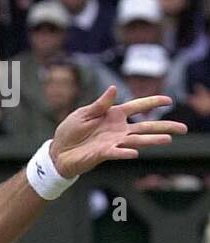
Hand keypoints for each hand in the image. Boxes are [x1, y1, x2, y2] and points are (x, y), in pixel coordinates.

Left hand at [51, 85, 186, 179]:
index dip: (153, 103)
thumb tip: (114, 88)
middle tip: (183, 129)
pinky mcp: (103, 154)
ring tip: (168, 140)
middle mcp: (118, 129)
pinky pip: (117, 153)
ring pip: (137, 140)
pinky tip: (135, 152)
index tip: (169, 100)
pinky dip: (125, 152)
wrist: (58, 152)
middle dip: (165, 126)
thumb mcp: (84, 113)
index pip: (138, 106)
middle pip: (146, 126)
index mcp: (114, 115)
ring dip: (152, 140)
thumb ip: (100, 104)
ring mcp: (113, 142)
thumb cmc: (70, 131)